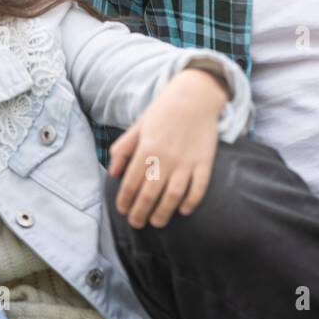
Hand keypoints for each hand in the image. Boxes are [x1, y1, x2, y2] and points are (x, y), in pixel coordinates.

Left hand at [108, 68, 225, 228]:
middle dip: (141, 213)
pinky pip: (199, 187)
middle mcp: (165, 158)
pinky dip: (192, 201)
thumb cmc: (164, 110)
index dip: (125, 200)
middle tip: (137, 223)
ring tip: (157, 222)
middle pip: (150, 194)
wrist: (195, 95)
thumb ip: (122, 149)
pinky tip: (184, 210)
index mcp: (146, 149)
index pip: (131, 183)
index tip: (123, 210)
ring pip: (173, 195)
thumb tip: (112, 173)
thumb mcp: (138, 126)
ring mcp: (187, 161)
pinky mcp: (205, 161)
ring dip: (164, 213)